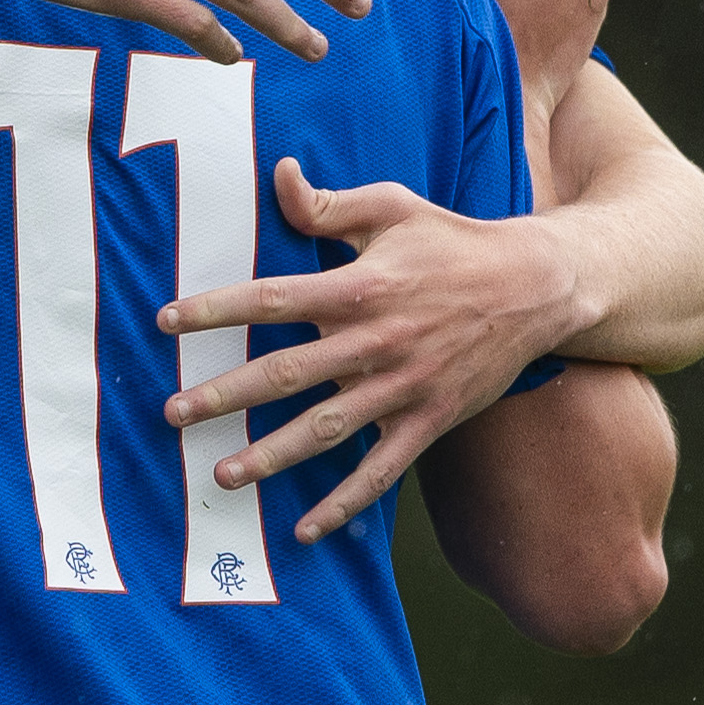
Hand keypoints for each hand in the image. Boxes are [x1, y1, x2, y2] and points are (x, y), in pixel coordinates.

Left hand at [156, 155, 584, 544]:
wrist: (537, 287)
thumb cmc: (453, 242)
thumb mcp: (394, 208)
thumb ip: (328, 204)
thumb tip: (278, 174)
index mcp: (361, 287)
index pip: (272, 299)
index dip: (216, 310)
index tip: (166, 322)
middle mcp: (376, 342)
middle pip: (286, 373)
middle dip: (225, 396)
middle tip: (174, 414)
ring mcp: (403, 387)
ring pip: (326, 430)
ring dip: (272, 456)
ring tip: (222, 477)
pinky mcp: (428, 421)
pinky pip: (381, 471)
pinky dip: (344, 504)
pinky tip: (305, 530)